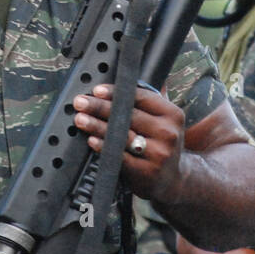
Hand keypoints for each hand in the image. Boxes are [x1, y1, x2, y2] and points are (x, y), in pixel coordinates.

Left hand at [72, 84, 184, 202]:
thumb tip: (134, 74)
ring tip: (80, 119)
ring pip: (122, 135)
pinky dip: (104, 147)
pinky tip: (92, 140)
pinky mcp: (147, 172)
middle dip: (100, 107)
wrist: (174, 179)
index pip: (141, 97)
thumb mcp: (165, 120)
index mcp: (172, 114)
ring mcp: (159, 154)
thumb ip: (151, 99)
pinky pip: (120, 156)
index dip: (116, 92)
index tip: (97, 90)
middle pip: (128, 115)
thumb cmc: (161, 143)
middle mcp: (168, 133)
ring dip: (97, 126)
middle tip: (80, 102)